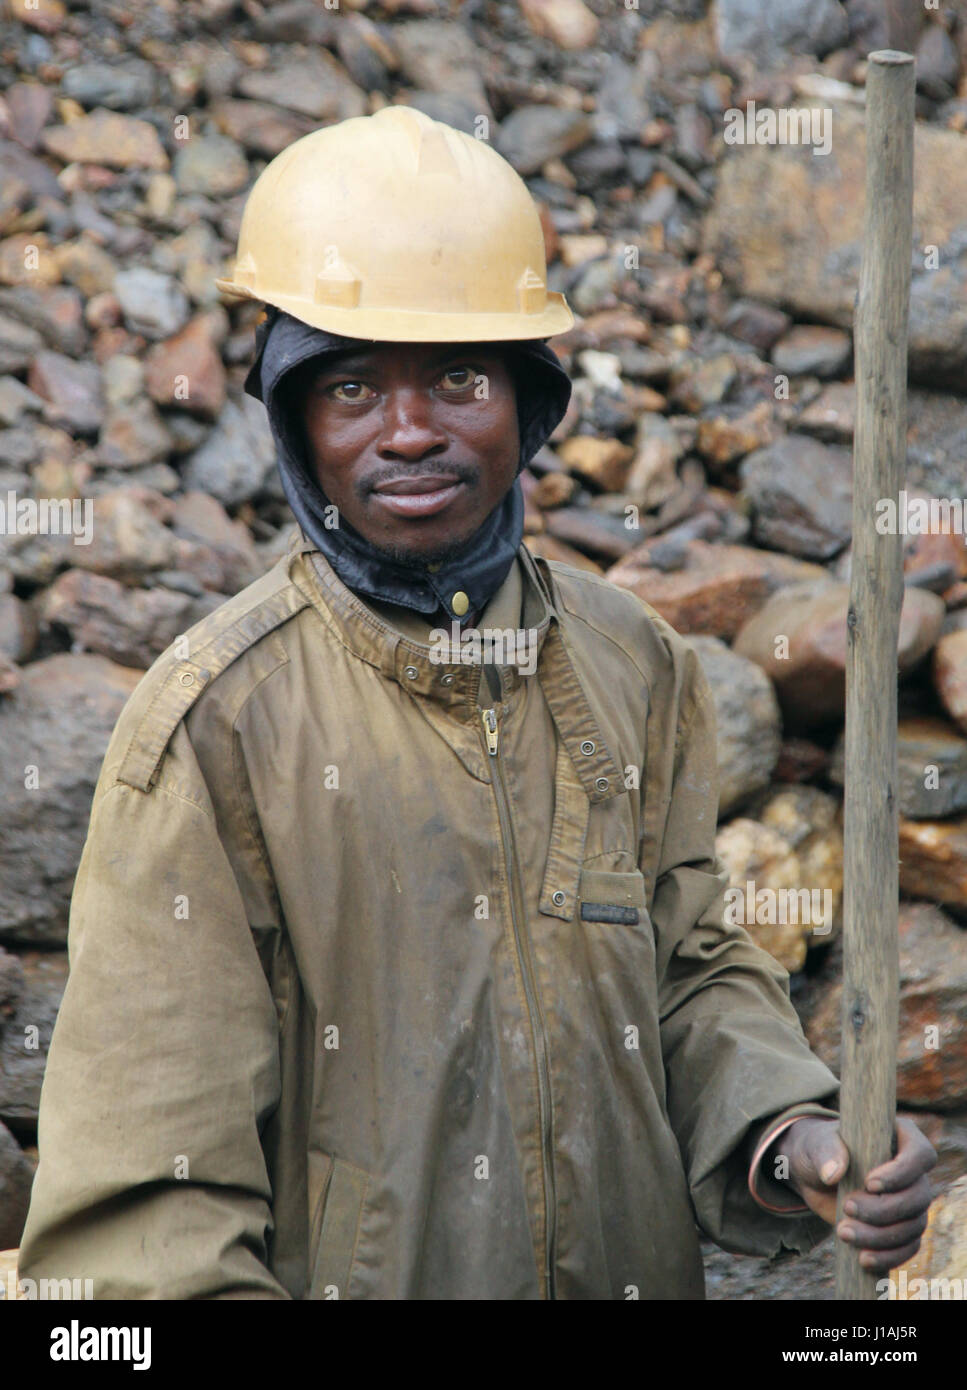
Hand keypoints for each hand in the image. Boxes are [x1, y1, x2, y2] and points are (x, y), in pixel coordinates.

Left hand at [769, 1116, 936, 1273]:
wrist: (814, 1175)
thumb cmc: (820, 1149)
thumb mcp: (818, 1144)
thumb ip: (826, 1152)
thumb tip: (833, 1173)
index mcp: (901, 1138)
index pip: (921, 1155)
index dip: (901, 1173)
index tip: (869, 1183)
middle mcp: (912, 1171)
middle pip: (919, 1196)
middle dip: (884, 1209)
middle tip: (848, 1207)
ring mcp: (909, 1201)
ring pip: (913, 1225)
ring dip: (881, 1235)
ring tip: (844, 1232)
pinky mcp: (901, 1226)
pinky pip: (908, 1247)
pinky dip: (889, 1256)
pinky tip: (863, 1259)